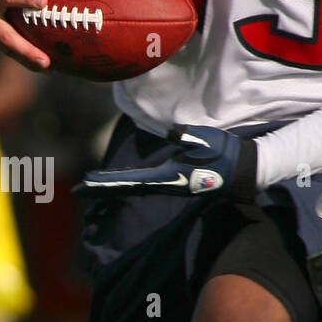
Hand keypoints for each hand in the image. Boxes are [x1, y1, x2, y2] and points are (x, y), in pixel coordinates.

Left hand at [76, 124, 258, 198]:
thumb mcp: (203, 139)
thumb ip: (184, 135)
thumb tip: (170, 132)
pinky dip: (127, 182)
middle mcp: (164, 184)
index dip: (106, 182)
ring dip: (112, 186)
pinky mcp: (173, 181)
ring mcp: (168, 184)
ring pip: (133, 186)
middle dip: (102, 188)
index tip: (85, 184)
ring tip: (91, 184)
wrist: (244, 168)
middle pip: (126, 186)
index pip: (129, 180)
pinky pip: (143, 183)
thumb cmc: (223, 152)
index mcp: (167, 176)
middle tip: (78, 189)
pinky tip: (119, 181)